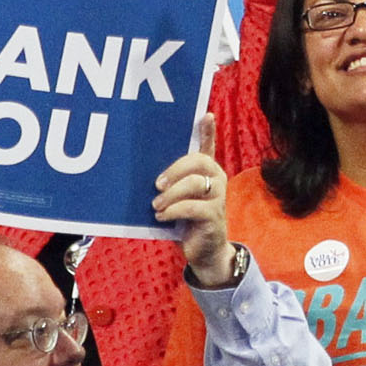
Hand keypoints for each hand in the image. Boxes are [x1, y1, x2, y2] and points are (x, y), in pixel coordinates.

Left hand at [154, 112, 237, 284]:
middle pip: (199, 161)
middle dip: (175, 169)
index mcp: (207, 171)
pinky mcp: (214, 215)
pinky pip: (192, 207)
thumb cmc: (187, 219)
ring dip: (170, 195)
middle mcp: (217, 178)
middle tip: (157, 184)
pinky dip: (173, 211)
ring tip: (156, 205)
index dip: (208, 130)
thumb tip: (146, 175)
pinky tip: (161, 217)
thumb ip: (170, 183)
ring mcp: (219, 196)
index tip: (206, 115)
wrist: (204, 250)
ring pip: (195, 184)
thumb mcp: (178, 197)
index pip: (208, 146)